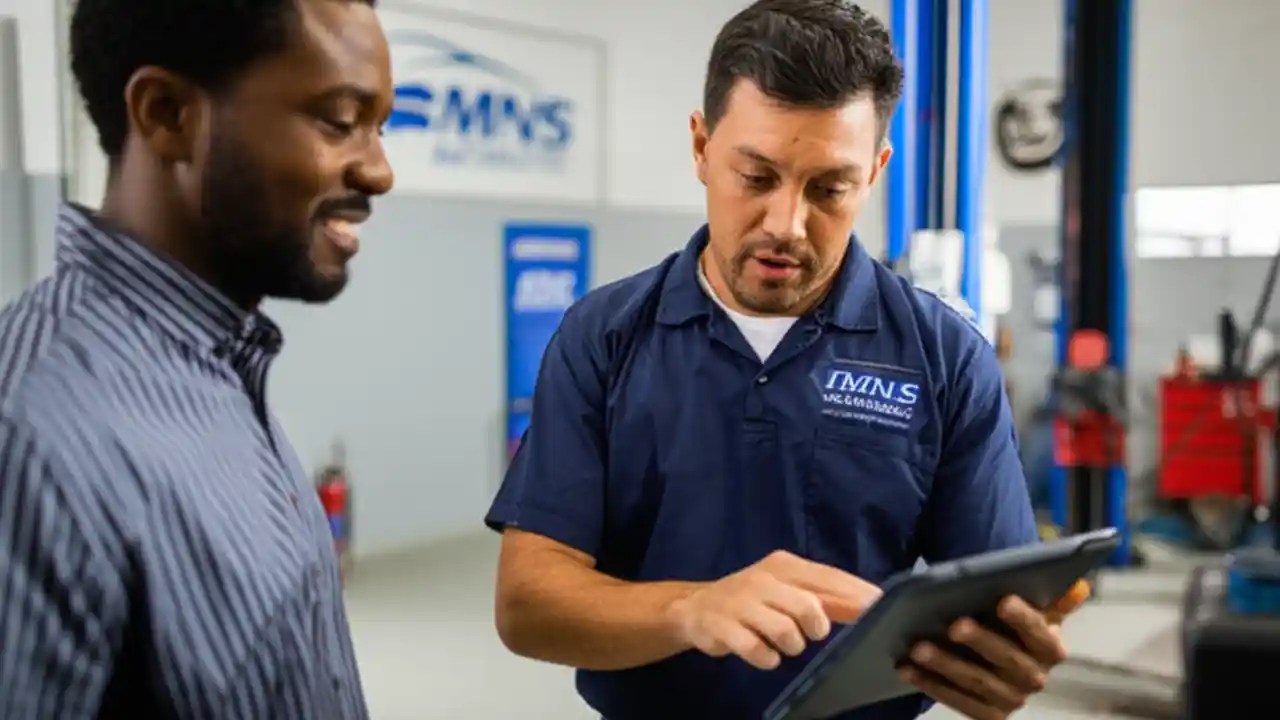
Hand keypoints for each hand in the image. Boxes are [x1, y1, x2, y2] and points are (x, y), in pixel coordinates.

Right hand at [667, 550, 881, 669]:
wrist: (696, 607)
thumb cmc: (754, 599)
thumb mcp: (788, 590)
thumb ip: (828, 597)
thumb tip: (872, 604)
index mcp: (784, 566)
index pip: (829, 578)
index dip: (856, 596)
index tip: (879, 611)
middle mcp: (763, 579)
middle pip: (809, 606)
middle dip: (817, 626)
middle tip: (811, 633)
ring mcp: (741, 603)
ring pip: (785, 631)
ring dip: (791, 646)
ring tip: (783, 644)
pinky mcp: (723, 626)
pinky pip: (756, 650)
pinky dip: (767, 659)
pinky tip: (764, 654)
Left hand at [899, 579, 1090, 718]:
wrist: (997, 656)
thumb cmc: (1011, 622)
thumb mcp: (1033, 606)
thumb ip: (1053, 597)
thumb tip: (1077, 587)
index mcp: (1050, 647)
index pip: (1040, 633)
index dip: (1023, 618)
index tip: (1002, 600)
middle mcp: (1035, 677)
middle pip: (1007, 660)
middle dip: (980, 641)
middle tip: (953, 624)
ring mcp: (1011, 700)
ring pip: (977, 682)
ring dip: (946, 665)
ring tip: (918, 646)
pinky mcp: (988, 715)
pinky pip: (957, 701)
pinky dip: (931, 685)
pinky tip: (907, 668)